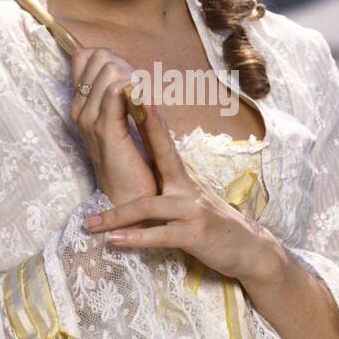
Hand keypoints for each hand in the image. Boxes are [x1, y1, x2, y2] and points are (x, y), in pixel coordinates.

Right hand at [70, 46, 157, 205]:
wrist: (130, 194)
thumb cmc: (133, 156)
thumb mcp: (122, 118)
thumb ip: (119, 93)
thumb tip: (126, 67)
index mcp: (80, 104)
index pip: (85, 56)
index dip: (112, 59)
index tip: (130, 80)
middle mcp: (79, 108)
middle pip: (100, 58)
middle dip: (126, 66)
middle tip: (141, 92)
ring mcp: (89, 119)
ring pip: (110, 70)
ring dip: (135, 78)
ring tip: (144, 102)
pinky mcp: (105, 130)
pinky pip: (116, 92)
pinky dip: (136, 91)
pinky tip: (146, 107)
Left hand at [82, 99, 285, 286]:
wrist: (248, 248)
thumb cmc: (212, 221)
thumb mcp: (191, 194)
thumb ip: (171, 177)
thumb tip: (151, 155)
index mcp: (183, 175)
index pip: (164, 140)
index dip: (150, 116)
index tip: (134, 90)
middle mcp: (188, 186)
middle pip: (164, 153)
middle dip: (146, 129)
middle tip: (121, 106)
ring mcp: (191, 210)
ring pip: (150, 206)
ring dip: (117, 216)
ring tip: (90, 223)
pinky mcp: (193, 235)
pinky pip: (160, 236)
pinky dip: (136, 239)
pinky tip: (114, 241)